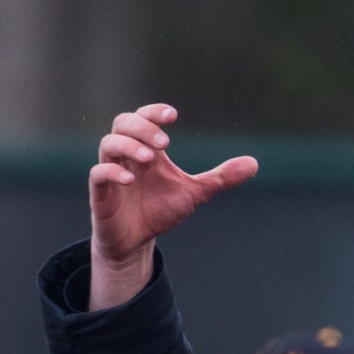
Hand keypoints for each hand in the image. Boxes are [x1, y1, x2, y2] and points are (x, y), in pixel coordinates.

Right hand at [88, 104, 258, 309]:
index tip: (173, 115)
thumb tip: (255, 163)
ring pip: (108, 144)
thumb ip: (220, 178)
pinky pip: (98, 175)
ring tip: (150, 157)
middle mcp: (127, 157)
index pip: (143, 117)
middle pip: (122, 123)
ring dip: (129, 146)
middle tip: (165, 142)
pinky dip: (112, 173)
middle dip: (142, 127)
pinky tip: (130, 180)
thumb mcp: (194, 193)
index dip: (154, 111)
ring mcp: (111, 173)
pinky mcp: (101, 195)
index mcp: (147, 150)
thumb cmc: (160, 210)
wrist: (136, 242)